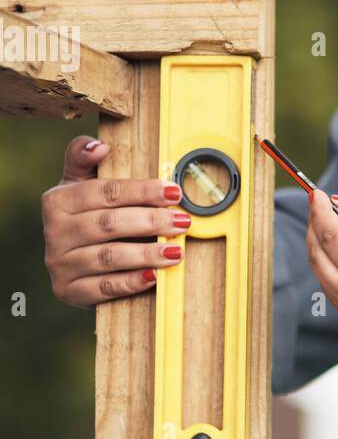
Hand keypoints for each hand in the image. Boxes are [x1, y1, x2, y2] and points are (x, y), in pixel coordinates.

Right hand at [42, 135, 193, 308]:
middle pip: (109, 224)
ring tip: (175, 252)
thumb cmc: (87, 214)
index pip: (106, 192)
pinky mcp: (68, 291)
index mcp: (57, 200)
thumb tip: (100, 147)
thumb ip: (84, 158)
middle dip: (151, 222)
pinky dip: (131, 282)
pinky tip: (154, 276)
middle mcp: (54, 231)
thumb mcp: (81, 183)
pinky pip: (104, 288)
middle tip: (183, 222)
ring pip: (108, 257)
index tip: (174, 193)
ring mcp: (59, 264)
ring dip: (146, 254)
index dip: (143, 191)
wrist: (73, 261)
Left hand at [305, 189, 337, 362]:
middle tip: (320, 205)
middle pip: (318, 256)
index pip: (332, 236)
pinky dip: (331, 267)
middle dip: (315, 226)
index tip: (317, 194)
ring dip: (320, 247)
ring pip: (321, 274)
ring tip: (331, 224)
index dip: (320, 211)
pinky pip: (333, 290)